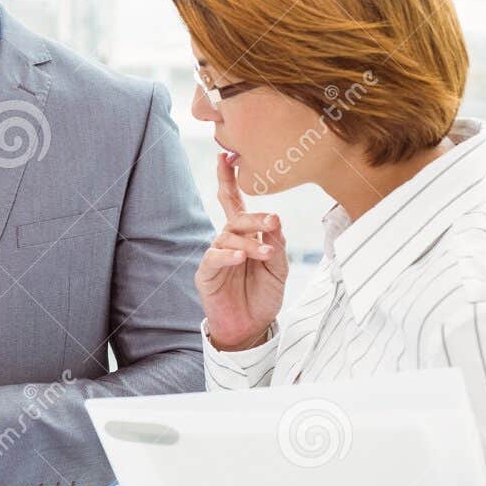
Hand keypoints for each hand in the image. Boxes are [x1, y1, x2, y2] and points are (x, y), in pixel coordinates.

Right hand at [198, 151, 287, 350]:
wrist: (250, 328)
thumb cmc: (262, 297)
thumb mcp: (279, 269)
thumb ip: (277, 245)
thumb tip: (275, 221)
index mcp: (245, 236)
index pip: (234, 202)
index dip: (229, 179)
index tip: (227, 156)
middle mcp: (228, 241)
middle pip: (234, 217)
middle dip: (253, 217)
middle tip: (271, 221)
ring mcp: (215, 256)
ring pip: (228, 237)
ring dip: (248, 242)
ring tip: (264, 254)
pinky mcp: (206, 273)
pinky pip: (213, 257)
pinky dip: (228, 256)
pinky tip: (241, 258)